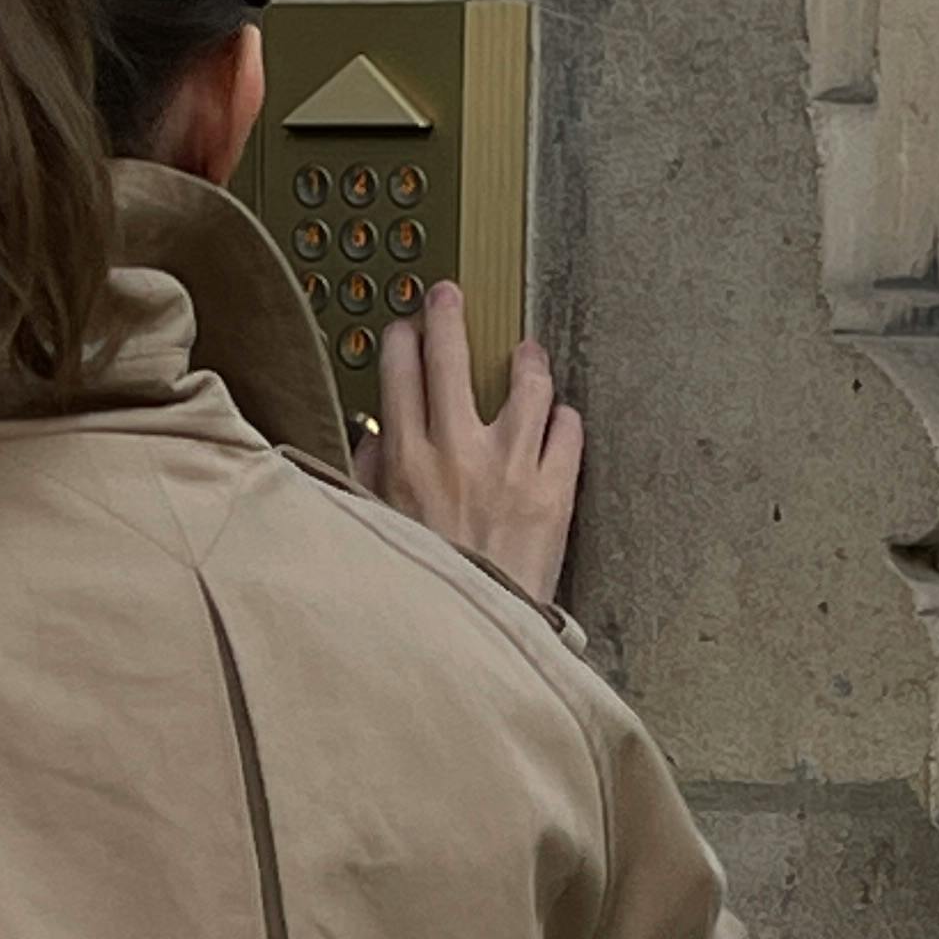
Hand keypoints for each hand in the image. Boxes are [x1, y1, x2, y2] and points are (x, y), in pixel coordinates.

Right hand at [355, 284, 584, 603]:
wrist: (468, 643)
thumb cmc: (420, 590)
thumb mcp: (374, 533)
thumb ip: (370, 478)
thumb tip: (372, 436)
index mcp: (403, 463)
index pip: (398, 374)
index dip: (402, 340)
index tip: (405, 329)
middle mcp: (456, 454)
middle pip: (450, 356)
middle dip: (447, 315)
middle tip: (450, 295)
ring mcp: (511, 468)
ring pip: (525, 384)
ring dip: (525, 361)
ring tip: (527, 354)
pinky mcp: (554, 493)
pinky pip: (568, 430)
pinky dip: (564, 418)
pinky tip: (559, 418)